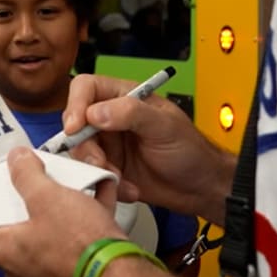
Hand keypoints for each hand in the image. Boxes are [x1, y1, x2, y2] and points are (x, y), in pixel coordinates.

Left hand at [0, 148, 121, 276]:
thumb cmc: (81, 248)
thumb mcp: (48, 196)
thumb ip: (26, 174)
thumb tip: (16, 160)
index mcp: (3, 250)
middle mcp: (20, 268)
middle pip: (17, 223)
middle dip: (31, 196)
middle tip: (38, 176)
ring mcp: (47, 274)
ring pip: (49, 231)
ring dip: (63, 205)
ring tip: (77, 184)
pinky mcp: (73, 276)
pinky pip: (73, 243)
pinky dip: (84, 220)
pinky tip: (100, 198)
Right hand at [63, 75, 232, 218]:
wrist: (201, 187)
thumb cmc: (191, 150)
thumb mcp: (165, 126)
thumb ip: (132, 113)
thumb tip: (96, 112)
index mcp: (125, 97)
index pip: (87, 88)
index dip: (76, 105)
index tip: (76, 127)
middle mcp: (112, 119)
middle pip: (76, 124)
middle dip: (84, 146)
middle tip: (100, 161)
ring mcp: (109, 146)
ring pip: (81, 154)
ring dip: (97, 169)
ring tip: (119, 178)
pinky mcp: (110, 169)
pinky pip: (93, 177)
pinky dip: (107, 185)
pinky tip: (129, 188)